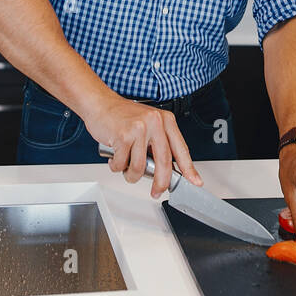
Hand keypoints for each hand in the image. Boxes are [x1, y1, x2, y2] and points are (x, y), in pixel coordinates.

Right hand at [86, 94, 202, 198]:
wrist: (100, 103)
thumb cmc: (123, 116)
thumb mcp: (149, 124)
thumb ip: (159, 143)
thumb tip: (167, 170)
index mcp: (165, 120)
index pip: (181, 149)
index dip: (189, 169)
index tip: (195, 181)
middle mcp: (155, 123)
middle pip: (164, 162)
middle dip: (160, 182)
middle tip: (157, 191)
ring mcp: (140, 129)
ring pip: (140, 167)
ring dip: (131, 175)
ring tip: (125, 167)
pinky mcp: (123, 136)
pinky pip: (121, 164)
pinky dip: (116, 166)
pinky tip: (114, 158)